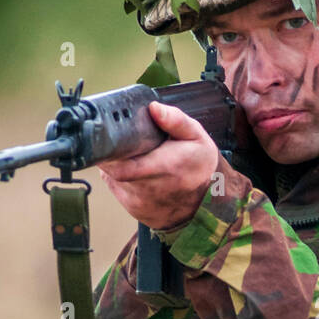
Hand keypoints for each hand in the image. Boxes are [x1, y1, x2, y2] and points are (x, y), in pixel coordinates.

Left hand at [96, 102, 219, 231]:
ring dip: (118, 165)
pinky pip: (116, 189)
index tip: (118, 139)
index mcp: (166, 166)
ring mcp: (140, 202)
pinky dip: (121, 179)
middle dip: (116, 153)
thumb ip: (176, 120)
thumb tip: (154, 108)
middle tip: (129, 145)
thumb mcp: (197, 137)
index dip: (113, 150)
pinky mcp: (134, 209)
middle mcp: (151, 188)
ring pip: (112, 177)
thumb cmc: (199, 167)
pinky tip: (137, 173)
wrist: (205, 203)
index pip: (124, 163)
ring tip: (137, 158)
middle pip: (114, 168)